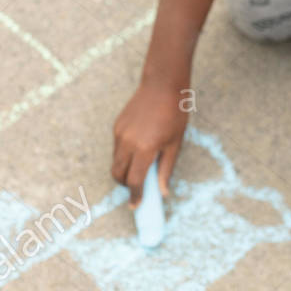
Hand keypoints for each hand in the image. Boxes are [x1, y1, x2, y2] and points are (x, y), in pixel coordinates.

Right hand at [111, 76, 187, 207]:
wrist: (162, 85)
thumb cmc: (174, 114)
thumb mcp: (175, 144)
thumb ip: (166, 169)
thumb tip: (162, 192)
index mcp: (145, 149)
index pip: (135, 180)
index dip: (135, 196)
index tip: (135, 206)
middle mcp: (127, 143)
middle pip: (118, 174)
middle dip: (126, 185)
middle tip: (138, 187)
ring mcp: (120, 134)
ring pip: (115, 162)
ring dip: (124, 170)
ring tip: (140, 167)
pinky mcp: (117, 126)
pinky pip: (117, 148)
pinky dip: (124, 156)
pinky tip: (138, 149)